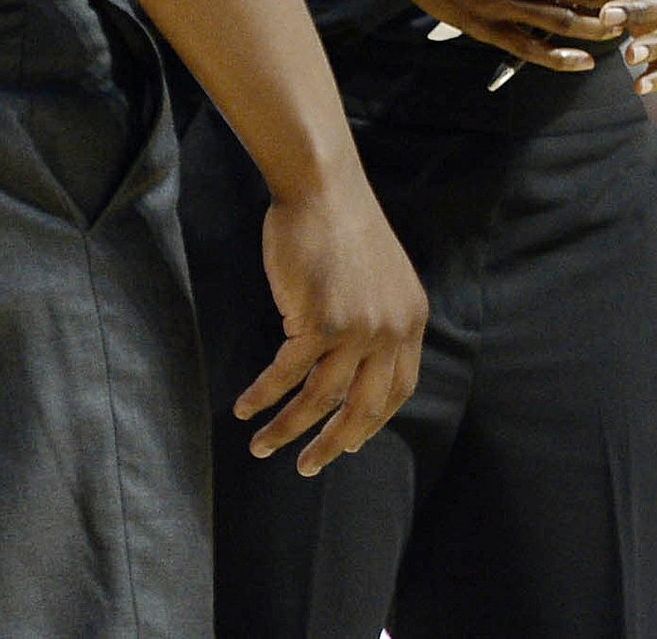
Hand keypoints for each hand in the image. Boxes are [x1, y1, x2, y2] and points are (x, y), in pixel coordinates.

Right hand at [238, 167, 427, 474]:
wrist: (323, 189)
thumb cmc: (342, 228)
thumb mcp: (379, 277)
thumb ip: (378, 319)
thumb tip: (356, 367)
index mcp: (411, 319)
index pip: (399, 389)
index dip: (373, 421)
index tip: (352, 443)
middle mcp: (391, 329)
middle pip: (364, 407)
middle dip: (333, 444)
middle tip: (307, 467)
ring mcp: (357, 328)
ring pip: (320, 399)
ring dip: (287, 429)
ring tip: (262, 446)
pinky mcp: (319, 321)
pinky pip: (286, 374)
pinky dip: (263, 395)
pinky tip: (245, 407)